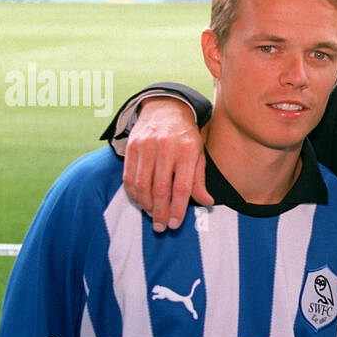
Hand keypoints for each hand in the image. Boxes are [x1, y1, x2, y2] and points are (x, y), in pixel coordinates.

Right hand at [122, 98, 212, 231]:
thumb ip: (199, 180)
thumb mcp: (198, 155)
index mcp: (187, 151)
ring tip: (152, 216)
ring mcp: (147, 146)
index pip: (182, 187)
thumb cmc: (186, 137)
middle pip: (161, 189)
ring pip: (143, 185)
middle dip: (161, 212)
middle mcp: (166, 148)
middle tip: (161, 227)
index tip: (175, 224)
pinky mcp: (132, 146)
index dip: (178, 209)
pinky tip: (140, 202)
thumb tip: (207, 203)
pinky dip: (133, 193)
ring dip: (146, 205)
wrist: (165, 109)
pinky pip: (129, 176)